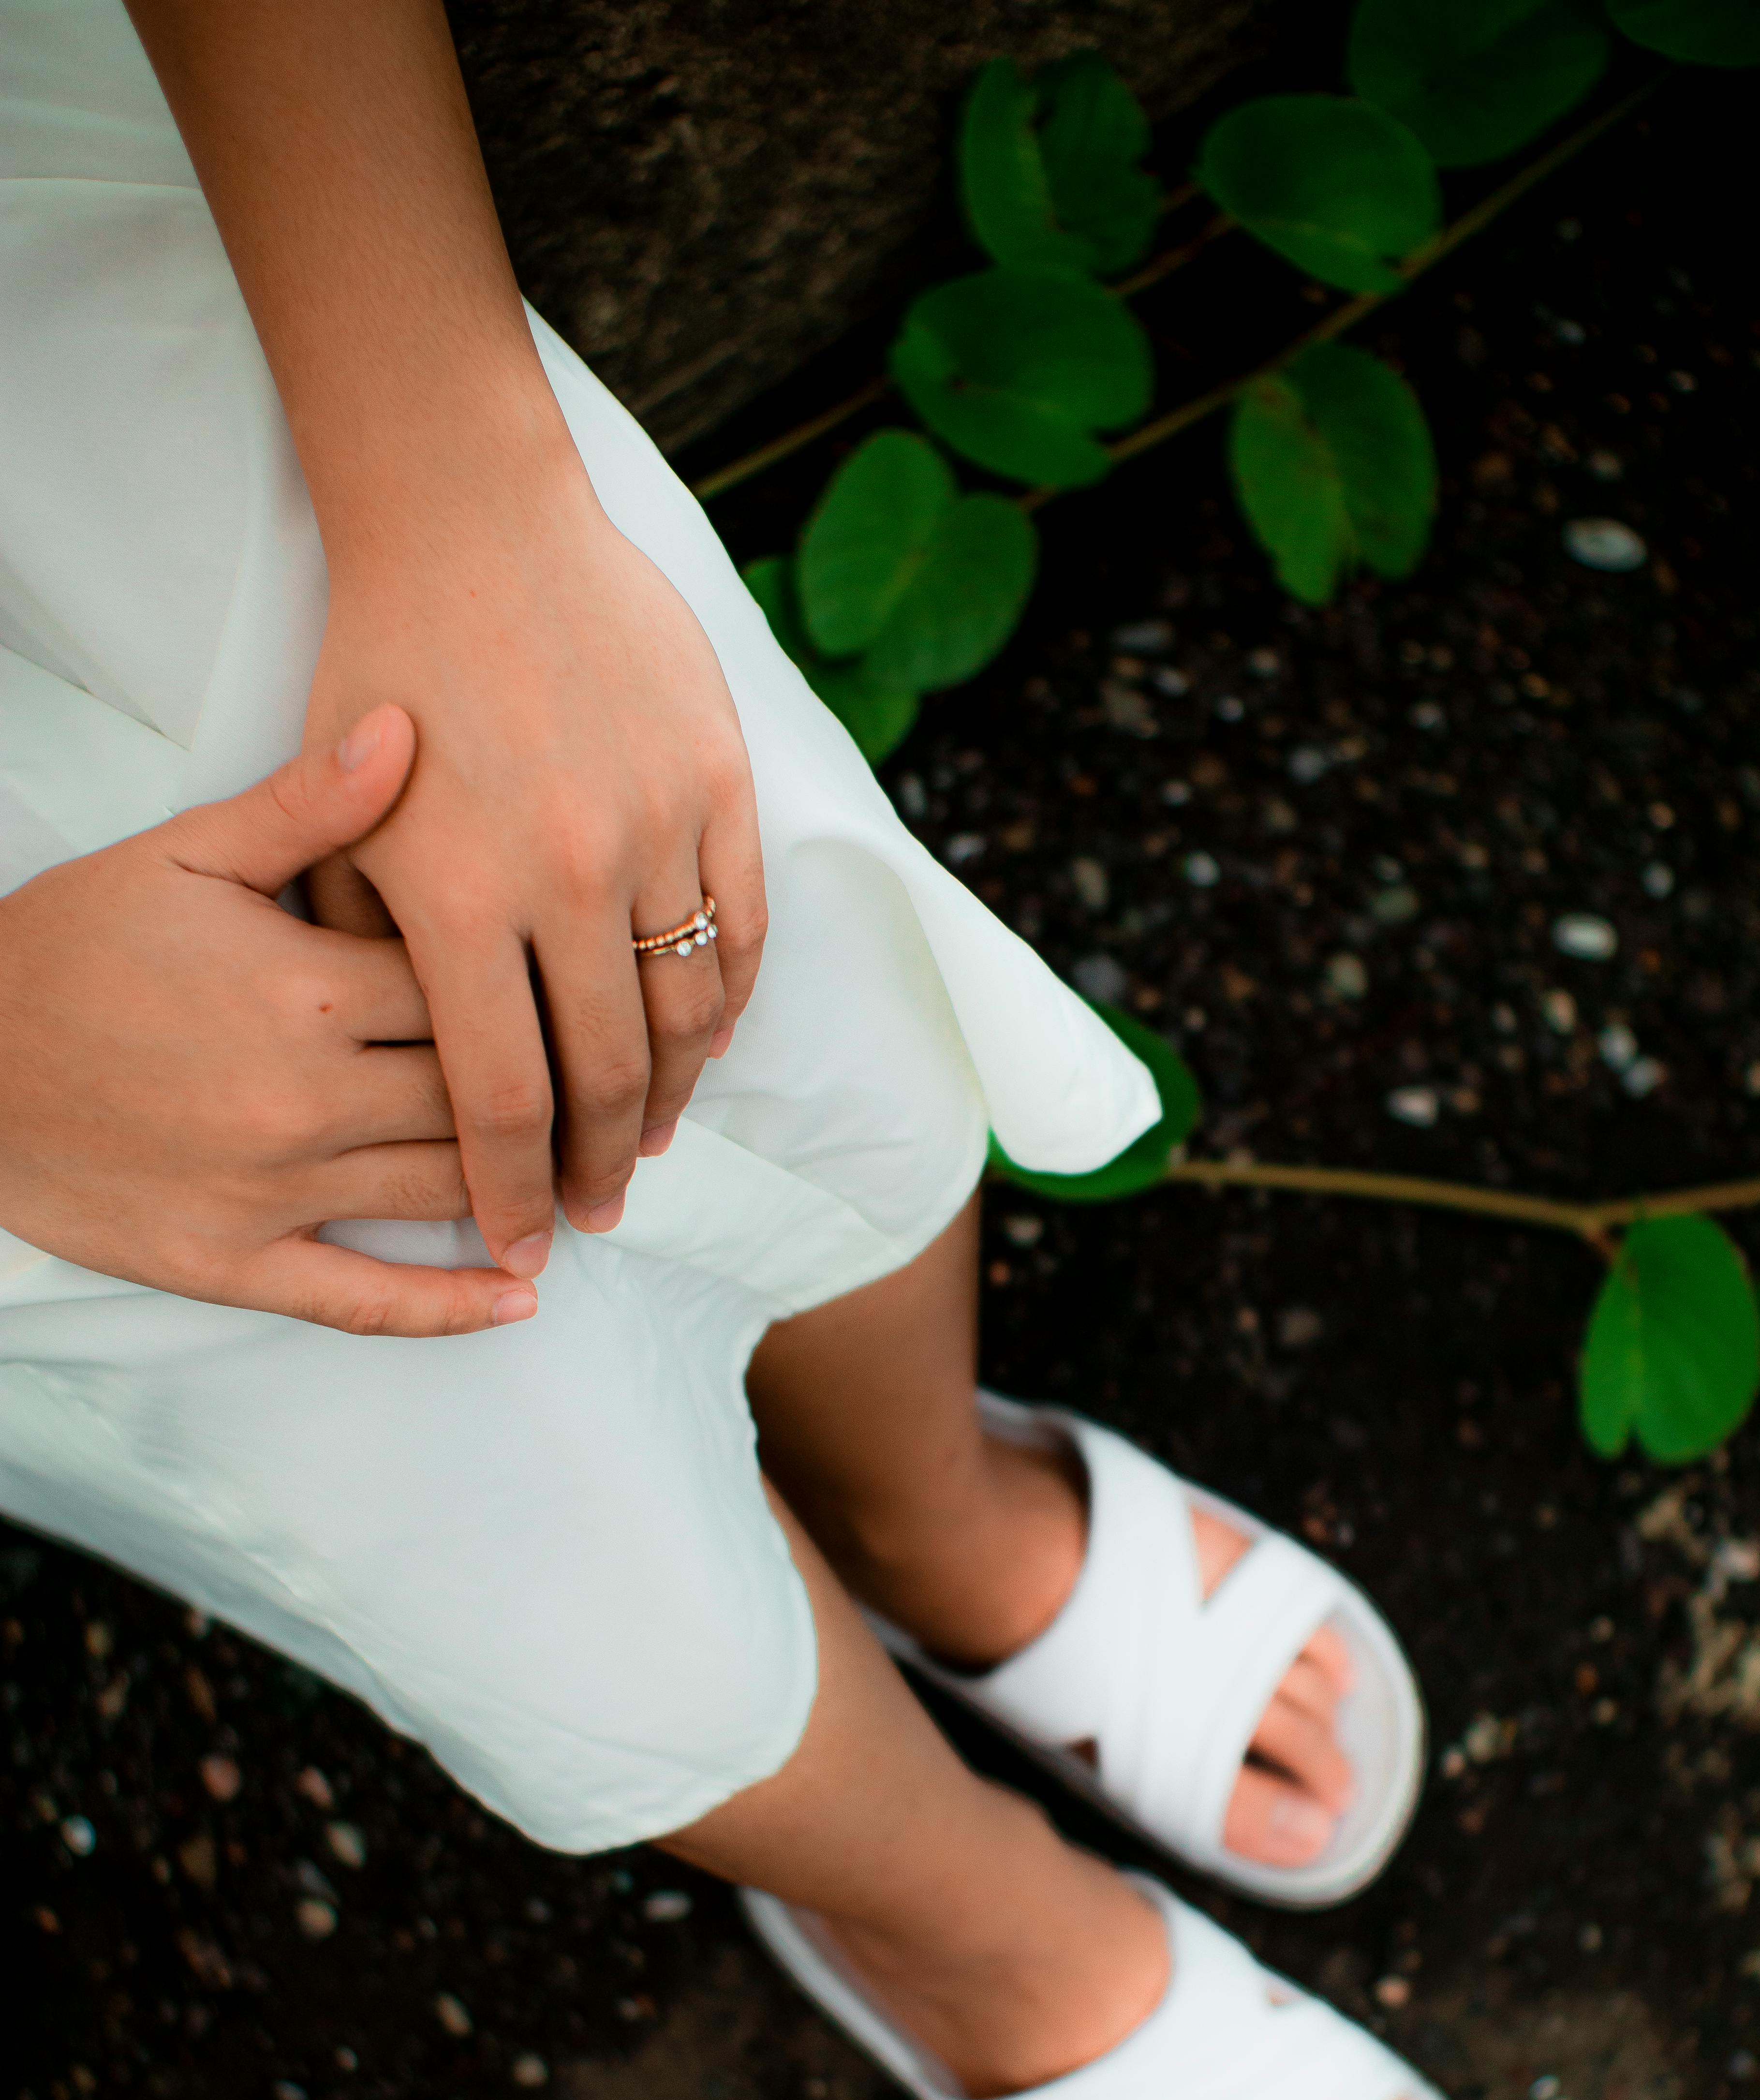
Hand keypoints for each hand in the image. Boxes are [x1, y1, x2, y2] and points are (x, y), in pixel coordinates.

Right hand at [0, 705, 533, 1336]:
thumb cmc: (68, 950)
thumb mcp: (183, 857)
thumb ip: (308, 806)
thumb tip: (408, 724)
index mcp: (305, 989)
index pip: (471, 988)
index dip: (535, 983)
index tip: (583, 977)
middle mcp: (304, 1098)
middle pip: (475, 1093)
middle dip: (550, 1087)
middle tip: (613, 1080)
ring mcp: (272, 1190)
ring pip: (442, 1188)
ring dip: (522, 1182)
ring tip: (585, 1167)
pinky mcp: (234, 1262)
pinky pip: (365, 1301)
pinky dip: (451, 1306)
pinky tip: (520, 1291)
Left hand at [303, 458, 767, 1279]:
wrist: (470, 517)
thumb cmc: (383, 663)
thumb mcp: (341, 818)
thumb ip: (369, 947)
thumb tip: (400, 1076)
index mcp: (460, 897)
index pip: (501, 1095)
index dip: (513, 1189)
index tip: (522, 1246)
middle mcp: (565, 876)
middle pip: (602, 1076)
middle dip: (595, 1168)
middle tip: (591, 1215)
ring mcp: (655, 828)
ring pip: (685, 1014)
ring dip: (667, 1096)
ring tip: (643, 1139)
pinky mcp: (719, 782)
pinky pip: (743, 931)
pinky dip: (728, 1005)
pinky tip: (701, 1045)